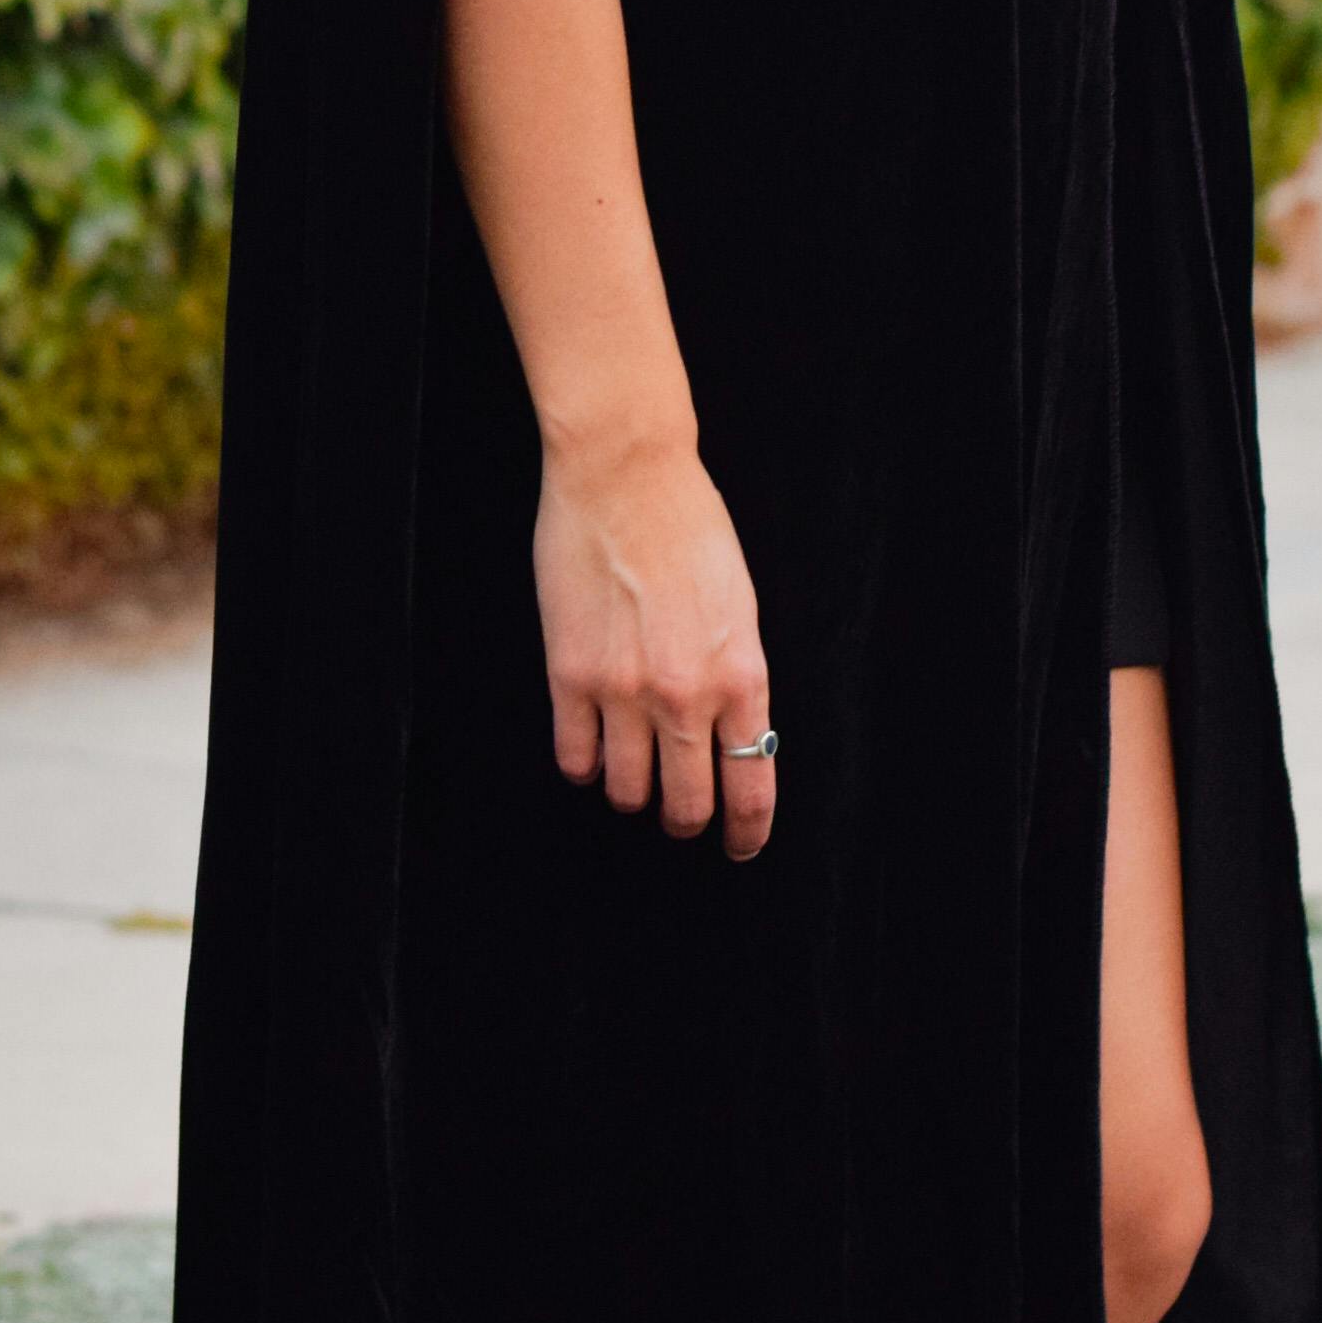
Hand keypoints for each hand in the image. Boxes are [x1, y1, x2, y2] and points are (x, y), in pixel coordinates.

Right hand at [535, 430, 776, 860]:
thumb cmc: (690, 528)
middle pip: (686, 804)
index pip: (751, 784)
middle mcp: (686, 695)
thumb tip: (729, 736)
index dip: (746, 831)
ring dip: (631, 790)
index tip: (741, 847)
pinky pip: (575, 760)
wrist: (626, 475)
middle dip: (685, 819)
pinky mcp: (570, 677)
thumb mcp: (740, 606)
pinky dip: (584, 765)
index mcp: (741, 674)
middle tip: (680, 814)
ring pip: (627, 791)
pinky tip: (591, 746)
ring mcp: (624, 690)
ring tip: (632, 767)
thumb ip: (735, 676)